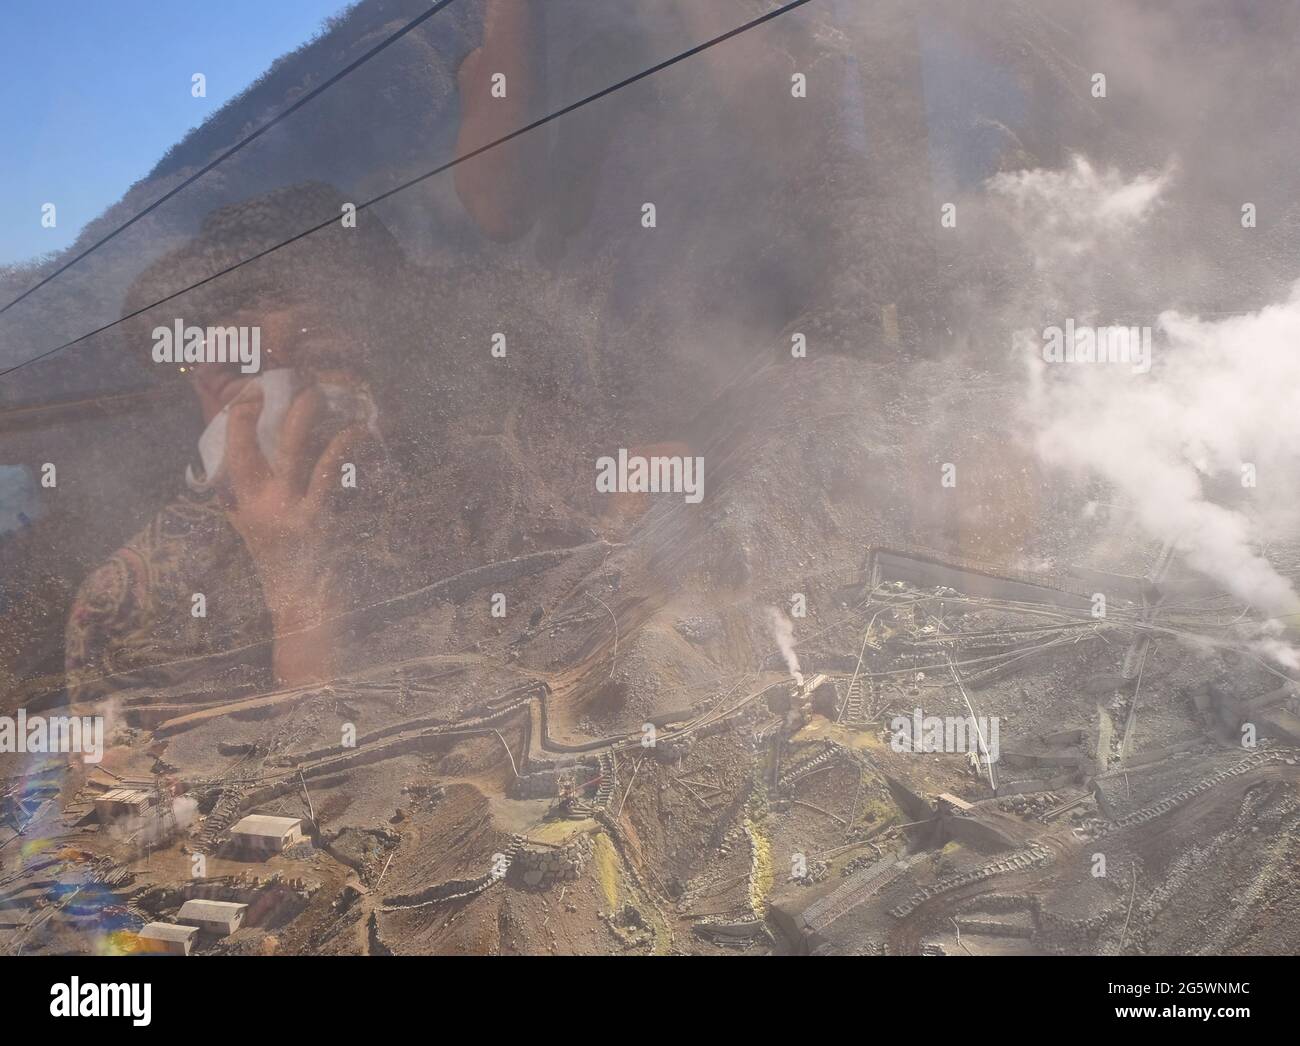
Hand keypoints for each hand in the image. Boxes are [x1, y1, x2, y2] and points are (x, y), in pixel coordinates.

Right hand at [222, 382, 371, 683]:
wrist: (301, 610)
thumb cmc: (281, 566)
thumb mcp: (251, 530)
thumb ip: (240, 499)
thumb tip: (233, 465)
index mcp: (245, 503)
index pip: (234, 450)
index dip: (239, 416)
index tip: (251, 390)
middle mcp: (264, 504)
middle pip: (264, 445)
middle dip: (279, 409)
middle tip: (296, 383)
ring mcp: (291, 512)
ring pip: (296, 453)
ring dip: (310, 421)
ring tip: (323, 396)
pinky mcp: (318, 522)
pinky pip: (330, 477)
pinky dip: (343, 451)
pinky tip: (356, 433)